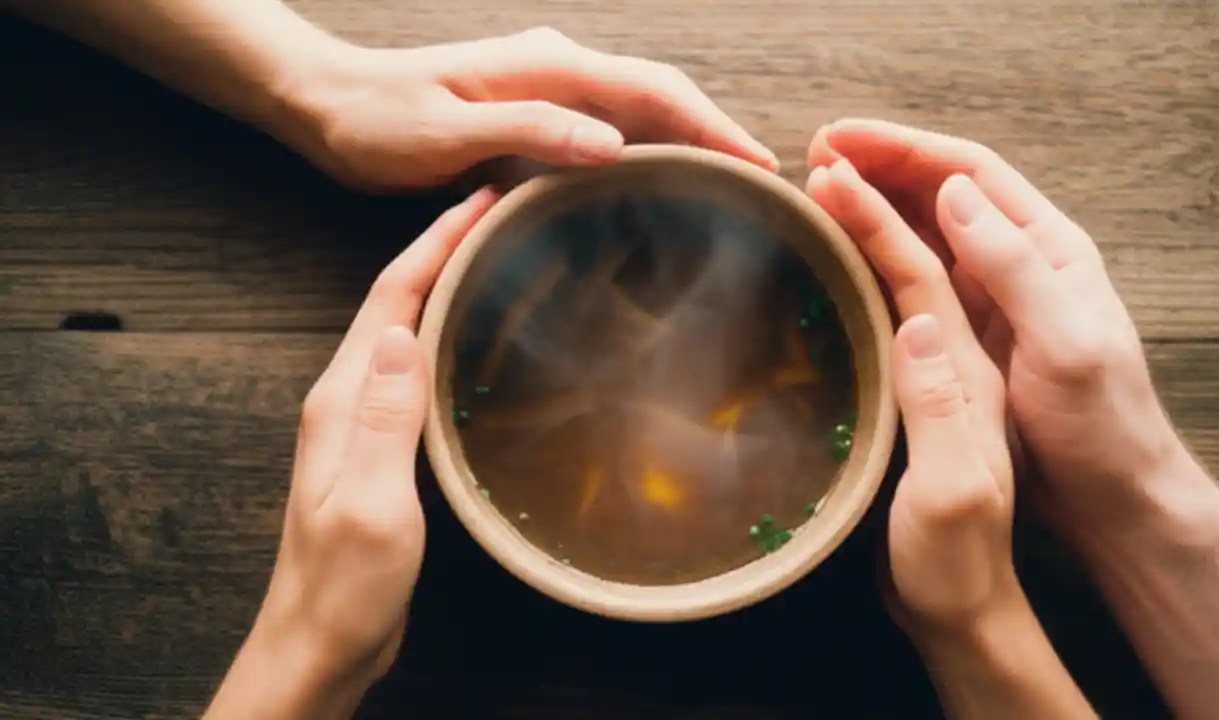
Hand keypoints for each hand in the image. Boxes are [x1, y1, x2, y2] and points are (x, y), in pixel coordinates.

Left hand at [206, 188, 498, 718]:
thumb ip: (384, 420)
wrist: (319, 643)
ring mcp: (359, 425)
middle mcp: (344, 401)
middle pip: (393, 304)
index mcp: (340, 402)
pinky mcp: (379, 450)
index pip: (388, 301)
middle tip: (497, 214)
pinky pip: (412, 373)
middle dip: (440, 249)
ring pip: (403, 333)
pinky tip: (472, 339)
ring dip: (441, 287)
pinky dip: (443, 336)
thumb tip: (401, 334)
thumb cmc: (344, 586)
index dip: (433, 245)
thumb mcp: (371, 504)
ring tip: (490, 256)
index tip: (479, 203)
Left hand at [275, 27, 776, 191]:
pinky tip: (659, 190)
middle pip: (660, 97)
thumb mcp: (447, 130)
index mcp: (548, 67)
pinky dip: (646, 156)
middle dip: (715, 134)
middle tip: (762, 185)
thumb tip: (612, 144)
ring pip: (639, 113)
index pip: (653, 90)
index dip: (711, 126)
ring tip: (728, 191)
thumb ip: (529, 129)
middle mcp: (558, 70)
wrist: (330, 105)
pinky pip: (607, 132)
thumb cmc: (378, 120)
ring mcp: (548, 91)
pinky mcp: (535, 116)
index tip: (757, 163)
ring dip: (687, 144)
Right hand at [808, 120, 1185, 534]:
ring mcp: (982, 303)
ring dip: (867, 207)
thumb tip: (950, 194)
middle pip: (936, 195)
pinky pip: (906, 286)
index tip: (841, 140)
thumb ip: (1014, 268)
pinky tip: (834, 255)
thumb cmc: (1102, 424)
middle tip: (811, 154)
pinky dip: (869, 260)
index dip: (903, 150)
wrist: (1110, 501)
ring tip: (812, 190)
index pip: (969, 173)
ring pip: (917, 235)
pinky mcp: (959, 343)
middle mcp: (1010, 264)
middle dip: (877, 167)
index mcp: (1046, 248)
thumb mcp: (1067, 342)